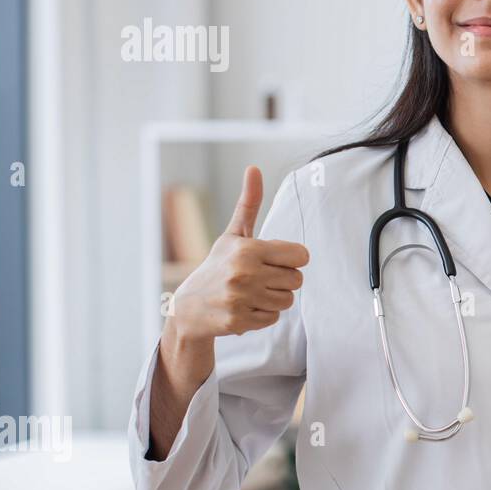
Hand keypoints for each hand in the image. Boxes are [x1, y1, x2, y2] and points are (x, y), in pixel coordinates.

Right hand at [168, 166, 309, 341]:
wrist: (188, 307)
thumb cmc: (218, 265)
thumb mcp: (233, 234)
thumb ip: (249, 203)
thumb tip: (254, 168)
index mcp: (248, 249)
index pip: (301, 256)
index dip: (291, 259)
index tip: (274, 260)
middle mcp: (244, 273)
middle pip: (297, 280)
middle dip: (282, 280)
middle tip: (259, 279)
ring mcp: (240, 299)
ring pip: (287, 301)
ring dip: (273, 299)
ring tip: (251, 293)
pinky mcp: (238, 321)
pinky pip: (273, 319)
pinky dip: (262, 316)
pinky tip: (244, 308)